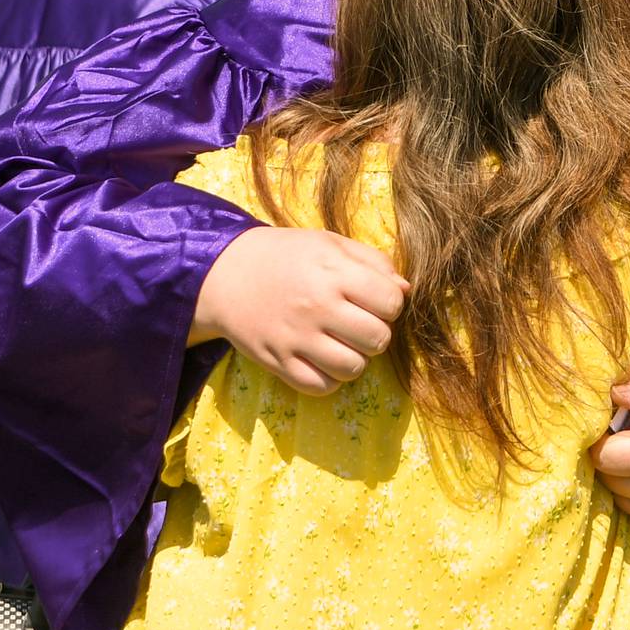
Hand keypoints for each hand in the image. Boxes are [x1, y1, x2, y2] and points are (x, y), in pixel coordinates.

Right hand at [190, 226, 408, 395]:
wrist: (224, 273)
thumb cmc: (286, 255)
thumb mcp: (329, 243)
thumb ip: (373, 261)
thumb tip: (406, 290)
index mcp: (334, 271)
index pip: (391, 302)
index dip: (390, 303)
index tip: (374, 300)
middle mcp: (317, 306)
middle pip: (378, 339)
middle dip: (376, 332)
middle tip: (358, 323)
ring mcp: (296, 337)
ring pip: (354, 368)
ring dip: (355, 358)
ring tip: (341, 342)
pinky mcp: (278, 362)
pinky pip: (322, 387)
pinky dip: (329, 378)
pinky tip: (322, 358)